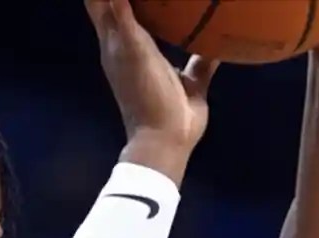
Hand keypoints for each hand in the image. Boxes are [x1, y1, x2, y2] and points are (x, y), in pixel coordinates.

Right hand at [85, 0, 217, 178]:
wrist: (164, 143)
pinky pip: (118, 5)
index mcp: (129, 50)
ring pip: (103, 0)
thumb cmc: (176, 121)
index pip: (115, 10)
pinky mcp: (127, 45)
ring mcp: (118, 44)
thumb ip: (202, 62)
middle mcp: (116, 44)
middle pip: (100, 0)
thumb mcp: (193, 83)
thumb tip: (218, 49)